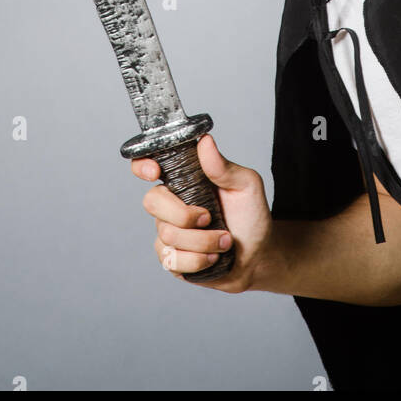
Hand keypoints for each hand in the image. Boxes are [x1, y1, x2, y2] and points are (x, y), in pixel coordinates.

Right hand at [131, 134, 274, 292]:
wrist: (258, 255)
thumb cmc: (250, 215)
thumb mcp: (246, 185)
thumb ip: (223, 166)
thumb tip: (205, 141)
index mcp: (183, 180)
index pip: (148, 165)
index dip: (142, 165)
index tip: (155, 172)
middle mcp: (170, 204)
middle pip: (151, 202)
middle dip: (184, 214)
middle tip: (210, 217)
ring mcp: (168, 232)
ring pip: (168, 235)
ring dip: (204, 241)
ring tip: (225, 241)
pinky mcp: (171, 259)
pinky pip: (173, 260)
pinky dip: (199, 260)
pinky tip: (214, 257)